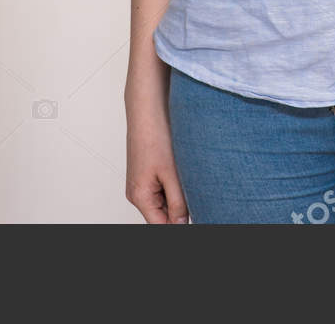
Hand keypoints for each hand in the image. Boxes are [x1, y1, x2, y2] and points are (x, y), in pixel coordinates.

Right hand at [125, 88, 189, 223]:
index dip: (180, 224)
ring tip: (187, 176)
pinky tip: (182, 169)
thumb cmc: (155, 136)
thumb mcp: (172, 175)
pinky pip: (163, 188)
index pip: (162, 225)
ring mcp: (140, 182)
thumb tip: (183, 224)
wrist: (148, 108)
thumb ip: (178, 204)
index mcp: (139, 196)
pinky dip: (174, 184)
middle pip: (163, 215)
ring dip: (179, 195)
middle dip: (181, 209)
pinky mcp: (147, 172)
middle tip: (196, 194)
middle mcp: (136, 192)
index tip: (197, 214)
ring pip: (165, 201)